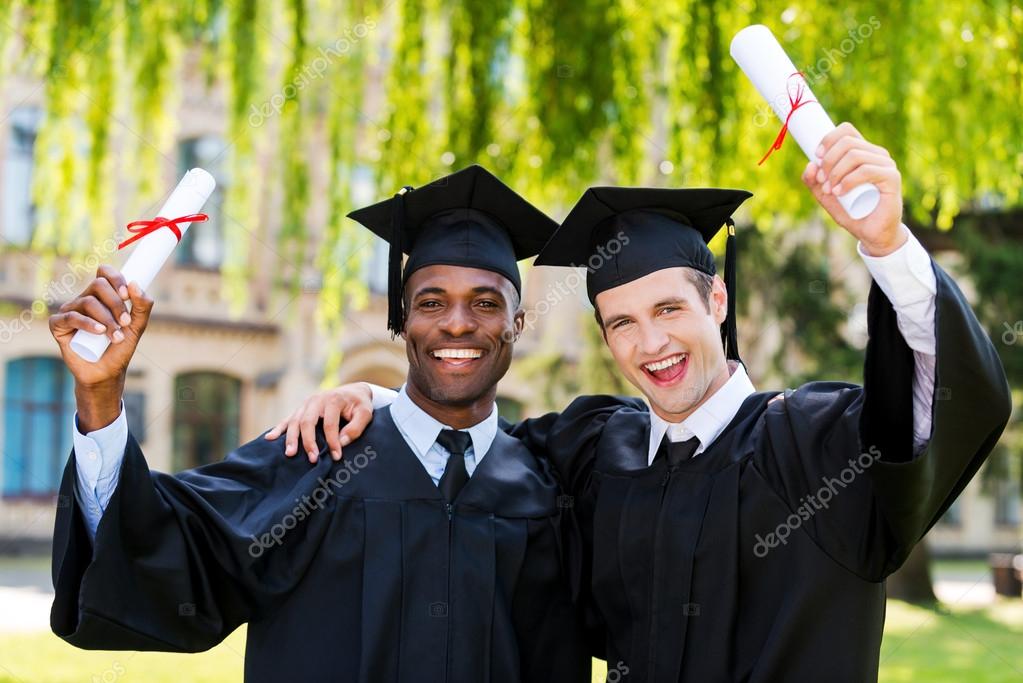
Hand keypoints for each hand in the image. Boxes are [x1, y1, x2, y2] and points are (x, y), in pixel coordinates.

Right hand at [49, 266, 153, 430]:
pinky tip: (99, 331)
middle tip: (126, 322)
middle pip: (98, 285)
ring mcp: (70, 311)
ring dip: (106, 318)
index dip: (116, 278)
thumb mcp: (137, 327)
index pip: (104, 273)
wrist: (106, 373)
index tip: (127, 294)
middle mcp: (84, 300)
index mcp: (102, 296)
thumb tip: (134, 283)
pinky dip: (87, 323)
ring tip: (115, 336)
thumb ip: (142, 306)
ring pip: (88, 301)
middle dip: (116, 303)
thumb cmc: (120, 349)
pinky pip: (71, 316)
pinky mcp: (58, 325)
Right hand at [265, 382, 374, 462]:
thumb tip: (341, 442)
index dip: (332, 441)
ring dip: (291, 438)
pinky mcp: (301, 409)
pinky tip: (270, 438)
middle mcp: (316, 400)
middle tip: (312, 459)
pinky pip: (287, 419)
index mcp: (333, 400)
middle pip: (307, 422)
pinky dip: (279, 429)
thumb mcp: (366, 413)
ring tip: (290, 454)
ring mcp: (306, 404)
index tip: (336, 456)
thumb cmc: (360, 404)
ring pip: (294, 421)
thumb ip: (356, 427)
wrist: (353, 391)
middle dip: (308, 442)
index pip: (329, 424)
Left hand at [802, 122, 905, 255]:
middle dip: (828, 161)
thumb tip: (810, 164)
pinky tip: (839, 192)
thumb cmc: (851, 212)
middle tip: (821, 181)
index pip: (847, 131)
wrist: (872, 233)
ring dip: (836, 173)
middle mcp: (876, 155)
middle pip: (847, 142)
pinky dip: (848, 180)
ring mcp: (886, 165)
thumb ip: (814, 182)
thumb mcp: (826, 196)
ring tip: (830, 191)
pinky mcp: (892, 178)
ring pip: (855, 155)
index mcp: (863, 152)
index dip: (829, 139)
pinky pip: (866, 170)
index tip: (817, 156)